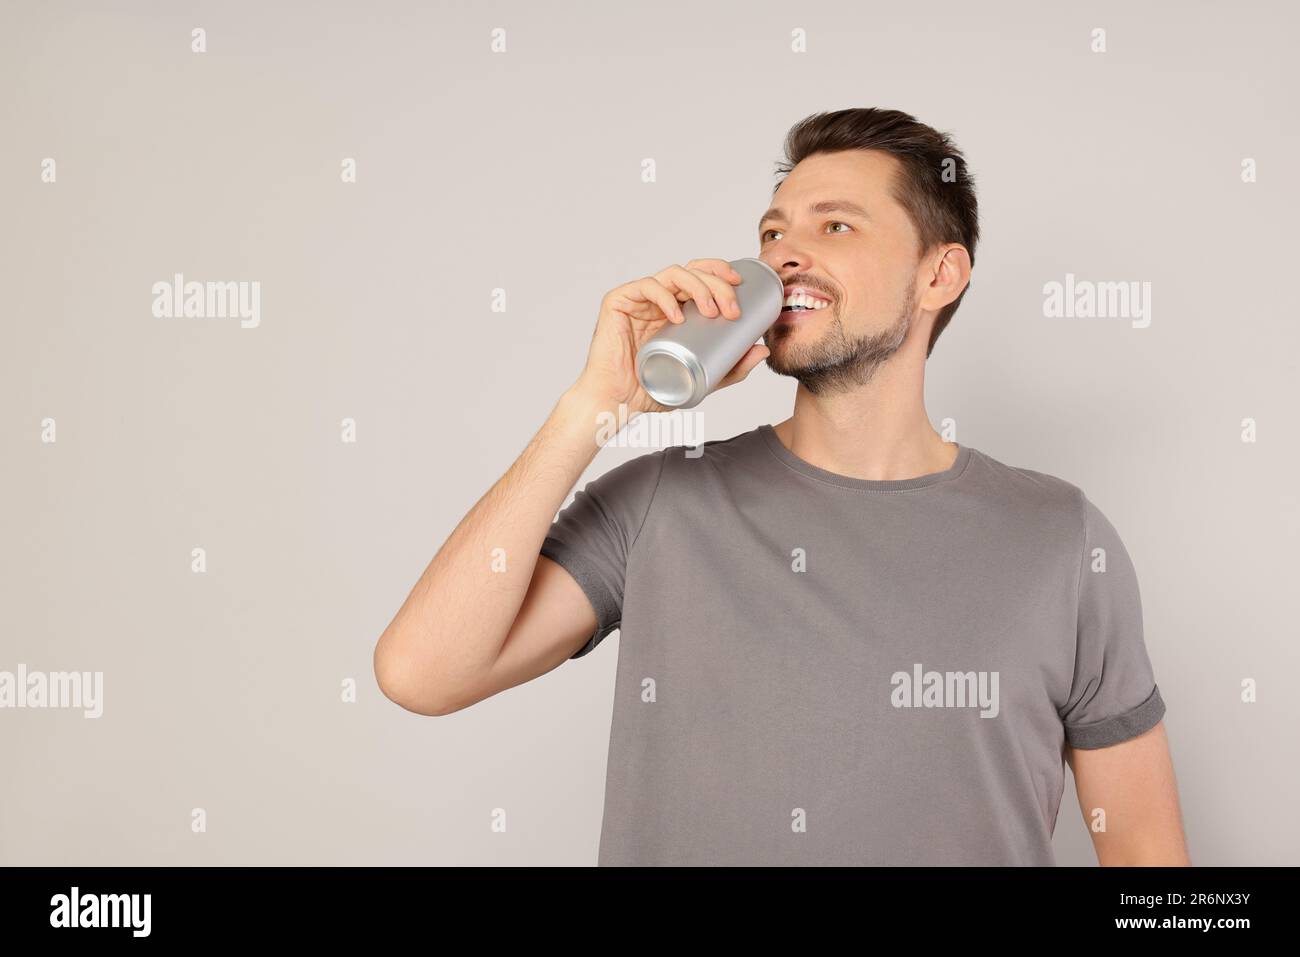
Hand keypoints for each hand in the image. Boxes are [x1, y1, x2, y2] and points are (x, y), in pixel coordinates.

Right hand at [572, 259, 770, 414]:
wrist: (616, 403)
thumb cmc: (653, 390)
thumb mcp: (703, 380)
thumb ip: (731, 369)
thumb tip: (762, 351)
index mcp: (675, 307)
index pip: (700, 276)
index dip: (720, 272)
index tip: (740, 286)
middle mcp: (658, 298)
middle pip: (692, 272)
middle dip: (717, 283)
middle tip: (732, 309)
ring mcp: (638, 298)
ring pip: (673, 274)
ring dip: (697, 286)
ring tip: (710, 311)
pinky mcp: (618, 302)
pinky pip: (644, 287)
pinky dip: (663, 297)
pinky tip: (677, 314)